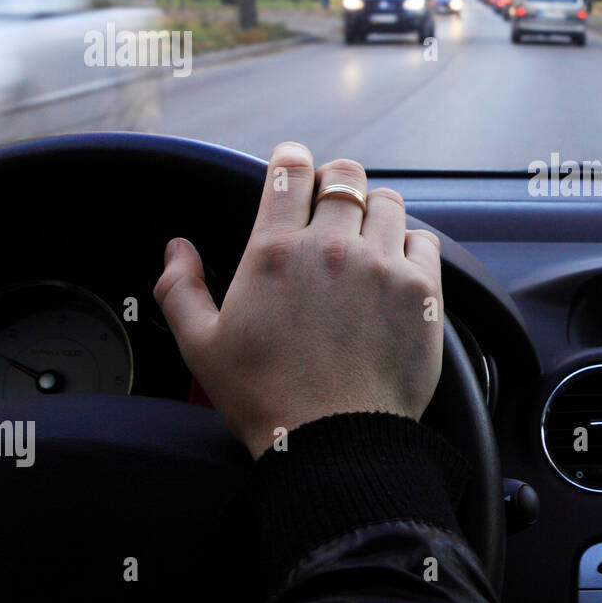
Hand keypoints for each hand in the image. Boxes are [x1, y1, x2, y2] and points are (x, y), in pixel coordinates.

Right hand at [153, 142, 443, 457]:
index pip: (290, 171)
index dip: (292, 160)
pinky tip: (397, 269)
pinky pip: (424, 239)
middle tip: (333, 206)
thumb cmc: (265, 399)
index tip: (295, 165)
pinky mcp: (422, 289)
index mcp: (275, 252)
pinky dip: (411, 246)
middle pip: (346, 176)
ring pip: (388, 202)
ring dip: (375, 213)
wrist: (334, 442)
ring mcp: (382, 265)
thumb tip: (177, 248)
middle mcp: (332, 248)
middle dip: (337, 183)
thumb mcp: (201, 346)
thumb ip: (181, 288)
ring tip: (367, 241)